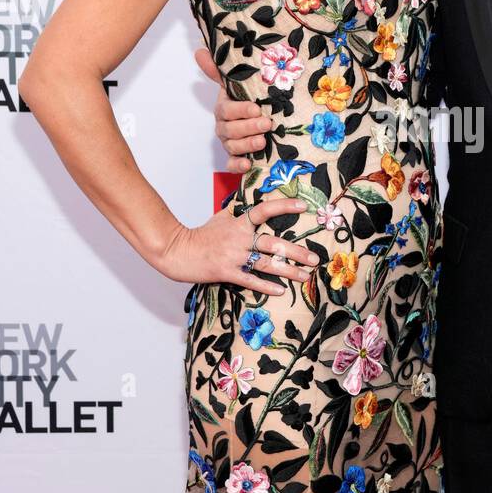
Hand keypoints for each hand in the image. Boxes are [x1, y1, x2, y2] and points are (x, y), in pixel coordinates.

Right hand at [156, 196, 318, 295]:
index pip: (264, 210)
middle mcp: (239, 238)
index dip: (284, 206)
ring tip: (305, 276)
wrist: (177, 251)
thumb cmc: (199, 235)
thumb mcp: (219, 218)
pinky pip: (250, 280)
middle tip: (315, 258)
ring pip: (266, 263)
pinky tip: (281, 291)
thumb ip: (237, 212)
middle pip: (273, 243)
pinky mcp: (226, 272)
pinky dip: (266, 286)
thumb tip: (249, 201)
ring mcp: (233, 256)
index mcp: (238, 223)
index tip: (304, 205)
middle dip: (296, 252)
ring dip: (288, 271)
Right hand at [194, 46, 269, 174]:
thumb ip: (220, 70)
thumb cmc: (247, 99)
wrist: (257, 118)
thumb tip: (199, 50)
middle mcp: (224, 127)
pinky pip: (232, 164)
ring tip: (263, 142)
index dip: (240, 110)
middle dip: (249, 127)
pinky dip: (238, 166)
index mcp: (224, 108)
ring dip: (247, 145)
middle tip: (267, 124)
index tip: (256, 109)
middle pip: (231, 130)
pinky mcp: (236, 158)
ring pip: (233, 146)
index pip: (227, 110)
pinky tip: (249, 164)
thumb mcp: (237, 84)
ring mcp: (229, 143)